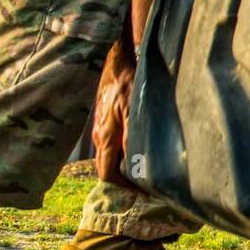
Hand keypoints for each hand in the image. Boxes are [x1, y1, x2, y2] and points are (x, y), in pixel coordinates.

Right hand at [93, 26, 136, 187]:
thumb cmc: (128, 81)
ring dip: (125, 166)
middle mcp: (100, 136)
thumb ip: (133, 135)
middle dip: (125, 180)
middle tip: (150, 184)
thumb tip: (136, 163)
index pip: (108, 174)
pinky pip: (112, 144)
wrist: (118, 59)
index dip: (125, 187)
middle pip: (108, 168)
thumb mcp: (134, 108)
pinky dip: (124, 152)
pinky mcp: (106, 119)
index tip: (145, 190)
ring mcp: (101, 128)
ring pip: (110, 156)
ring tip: (148, 170)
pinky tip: (140, 150)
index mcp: (105, 137)